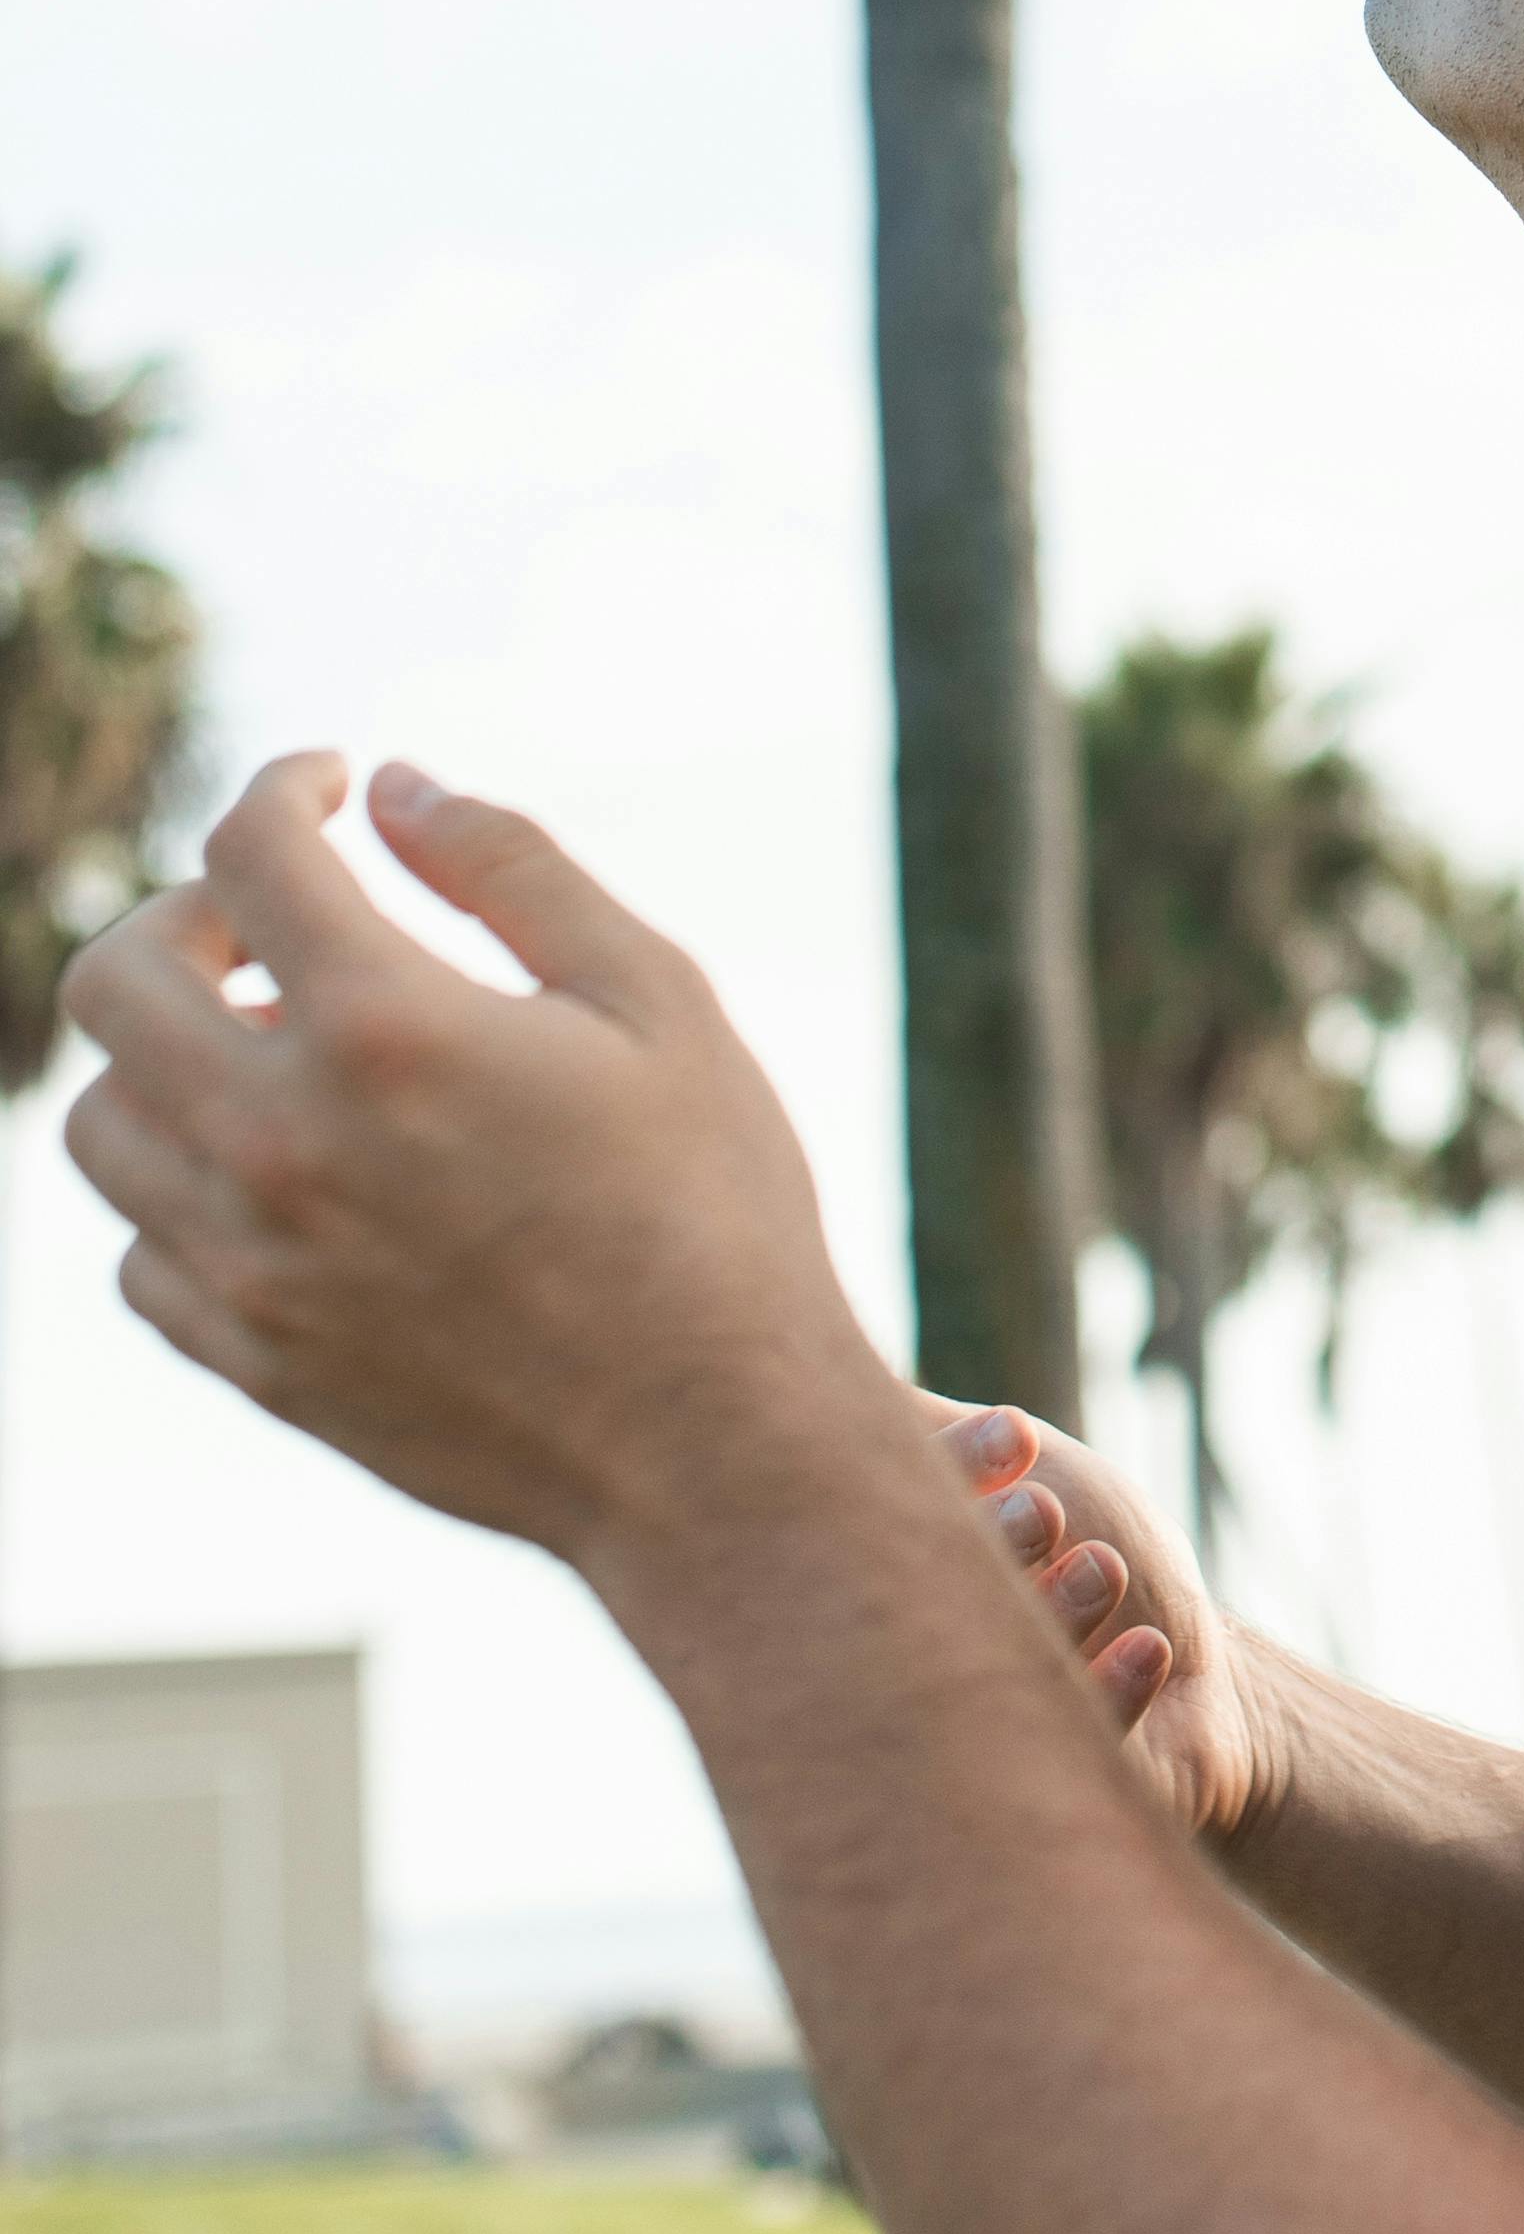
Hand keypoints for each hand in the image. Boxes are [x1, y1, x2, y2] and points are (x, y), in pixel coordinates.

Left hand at [59, 752, 888, 1560]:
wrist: (713, 1446)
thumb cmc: (712, 1208)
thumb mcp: (656, 998)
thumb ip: (513, 870)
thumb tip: (398, 788)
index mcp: (386, 1030)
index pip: (250, 854)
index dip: (286, 787)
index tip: (332, 788)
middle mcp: (280, 1145)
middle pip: (112, 979)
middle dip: (187, 914)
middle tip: (276, 922)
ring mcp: (250, 1267)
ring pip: (101, 1120)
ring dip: (166, 1058)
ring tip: (277, 1052)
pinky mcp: (254, 1361)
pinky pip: (138, 1255)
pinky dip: (182, 1193)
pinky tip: (285, 1176)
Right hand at [935, 1399, 1284, 1849]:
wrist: (1204, 1688)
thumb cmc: (1100, 1552)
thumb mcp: (1019, 1467)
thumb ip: (923, 1425)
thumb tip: (818, 1341)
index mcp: (897, 1586)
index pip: (890, 1529)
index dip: (953, 1478)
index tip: (1020, 1433)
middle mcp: (923, 1676)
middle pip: (931, 1612)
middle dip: (988, 1550)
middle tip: (1041, 1508)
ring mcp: (987, 1745)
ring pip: (1000, 1686)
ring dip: (1053, 1615)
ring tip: (1102, 1566)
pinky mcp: (1060, 1802)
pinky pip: (1075, 1755)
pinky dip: (1112, 1694)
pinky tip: (1149, 1646)